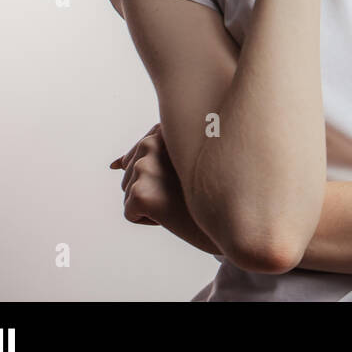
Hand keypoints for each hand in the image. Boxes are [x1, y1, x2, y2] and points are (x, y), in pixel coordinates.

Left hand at [109, 123, 224, 255]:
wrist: (237, 223)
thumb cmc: (217, 190)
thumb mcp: (190, 161)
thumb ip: (156, 152)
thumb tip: (113, 164)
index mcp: (168, 127)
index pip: (143, 147)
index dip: (162, 169)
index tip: (181, 176)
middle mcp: (154, 141)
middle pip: (132, 171)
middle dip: (154, 186)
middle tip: (186, 192)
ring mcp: (145, 166)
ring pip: (130, 192)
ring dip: (153, 202)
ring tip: (183, 202)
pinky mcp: (140, 193)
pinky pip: (130, 213)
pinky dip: (149, 220)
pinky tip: (175, 215)